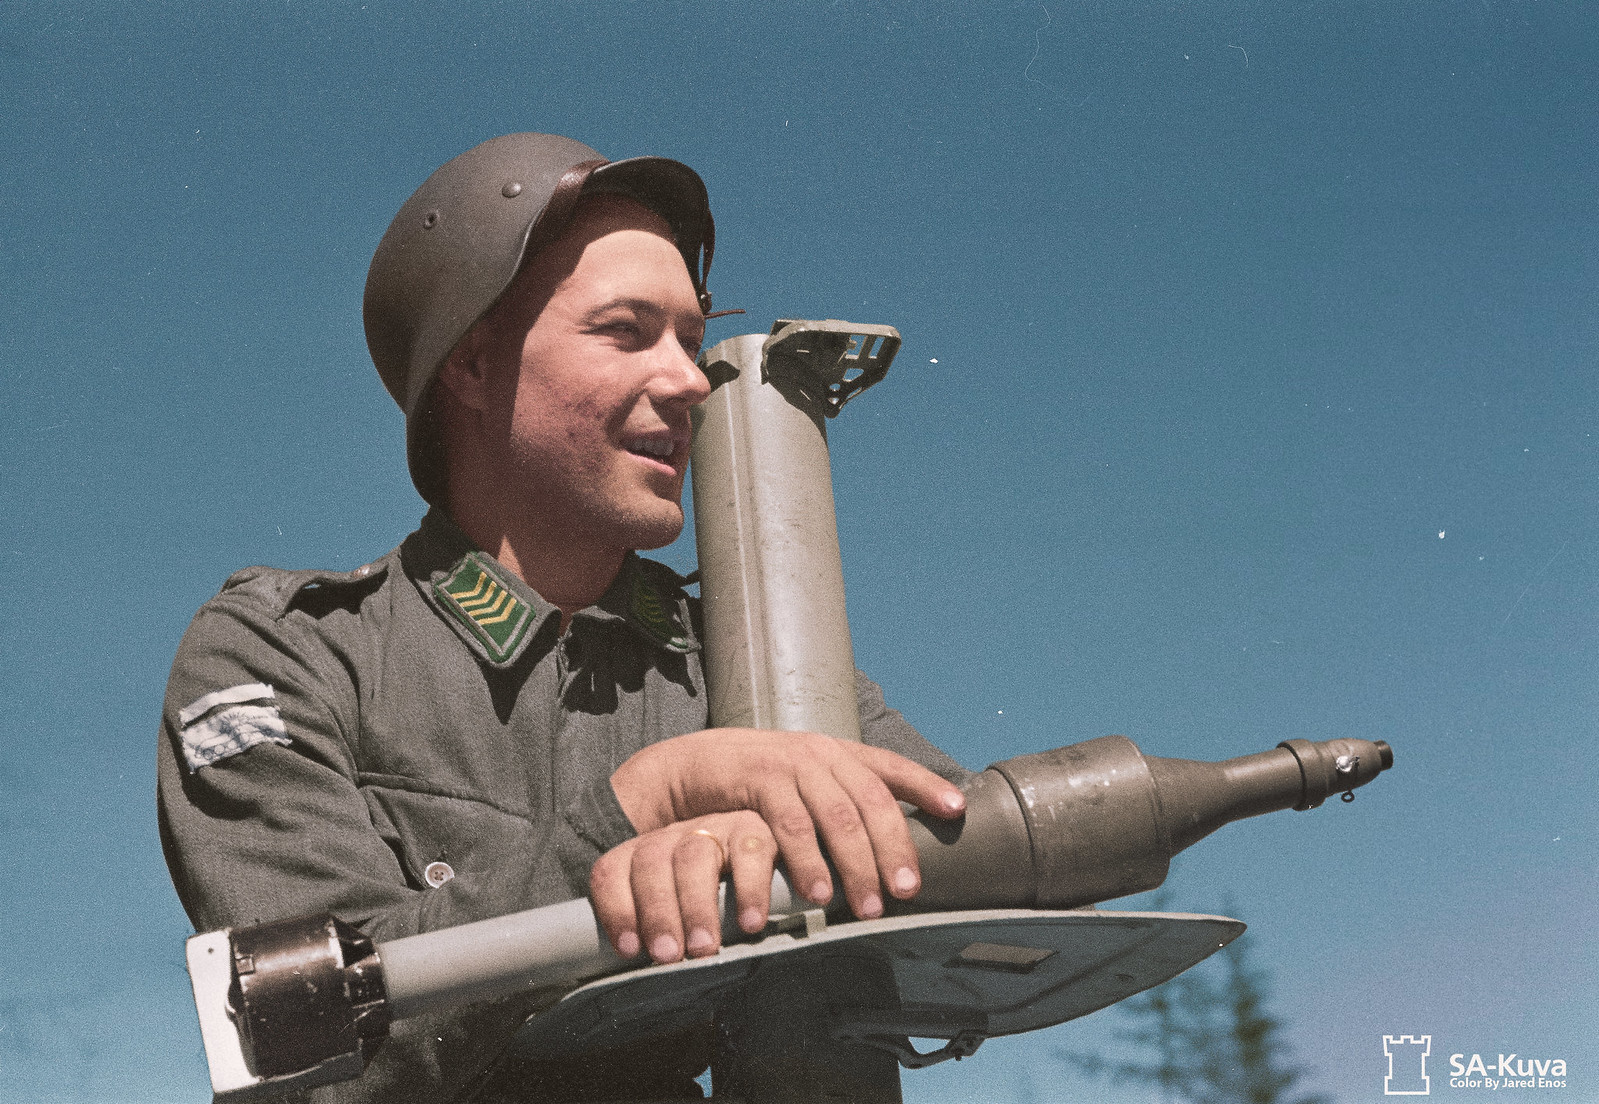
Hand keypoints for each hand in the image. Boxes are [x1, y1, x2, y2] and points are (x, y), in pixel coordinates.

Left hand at [590, 811, 776, 962]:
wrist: (772, 839)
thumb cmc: (717, 896)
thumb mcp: (679, 909)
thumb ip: (662, 933)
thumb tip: (649, 980)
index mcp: (646, 854)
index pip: (612, 871)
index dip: (616, 910)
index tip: (630, 951)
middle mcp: (674, 836)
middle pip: (651, 863)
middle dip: (657, 914)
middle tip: (668, 955)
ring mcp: (714, 828)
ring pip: (695, 856)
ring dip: (697, 906)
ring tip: (704, 947)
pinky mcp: (755, 830)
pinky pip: (751, 850)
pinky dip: (750, 889)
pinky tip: (750, 922)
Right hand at [609, 728, 965, 923]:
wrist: (693, 765)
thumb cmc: (758, 784)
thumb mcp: (805, 786)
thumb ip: (840, 803)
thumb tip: (888, 846)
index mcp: (838, 754)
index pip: (889, 767)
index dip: (924, 785)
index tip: (956, 810)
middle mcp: (821, 754)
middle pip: (870, 801)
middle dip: (893, 847)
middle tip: (906, 891)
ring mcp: (791, 764)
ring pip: (836, 816)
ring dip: (855, 865)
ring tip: (866, 906)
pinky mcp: (759, 779)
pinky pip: (791, 824)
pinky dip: (808, 861)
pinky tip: (818, 892)